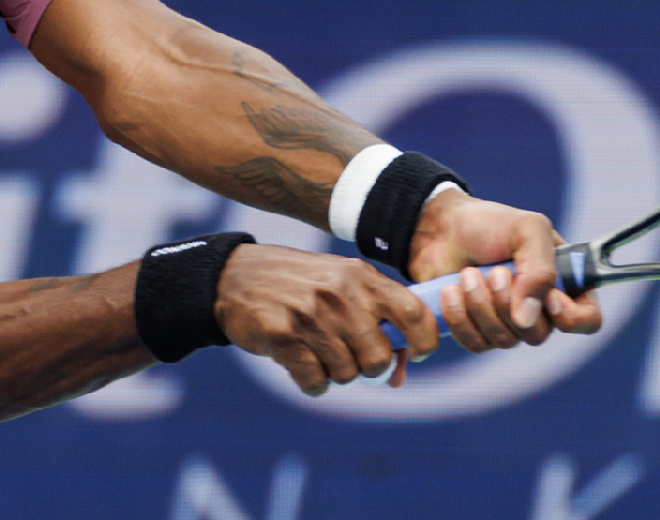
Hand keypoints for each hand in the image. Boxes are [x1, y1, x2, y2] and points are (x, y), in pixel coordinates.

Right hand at [214, 243, 439, 394]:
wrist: (234, 276)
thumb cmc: (299, 285)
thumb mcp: (340, 284)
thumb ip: (374, 320)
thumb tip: (398, 377)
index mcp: (361, 277)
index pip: (413, 313)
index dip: (424, 341)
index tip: (417, 353)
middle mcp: (340, 295)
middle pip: (378, 358)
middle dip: (367, 368)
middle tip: (349, 356)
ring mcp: (311, 316)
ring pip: (347, 375)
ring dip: (336, 374)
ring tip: (318, 353)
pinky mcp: (283, 336)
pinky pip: (316, 383)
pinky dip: (313, 383)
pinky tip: (301, 364)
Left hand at [405, 189, 603, 351]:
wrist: (441, 227)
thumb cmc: (489, 224)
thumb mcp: (527, 229)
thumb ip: (540, 270)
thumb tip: (526, 319)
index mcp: (563, 282)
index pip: (587, 320)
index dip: (572, 318)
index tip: (549, 298)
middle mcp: (540, 309)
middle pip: (538, 335)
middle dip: (508, 303)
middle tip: (494, 272)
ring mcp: (508, 323)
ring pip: (505, 340)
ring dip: (481, 306)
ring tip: (467, 274)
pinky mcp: (478, 330)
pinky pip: (476, 344)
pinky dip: (460, 318)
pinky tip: (450, 291)